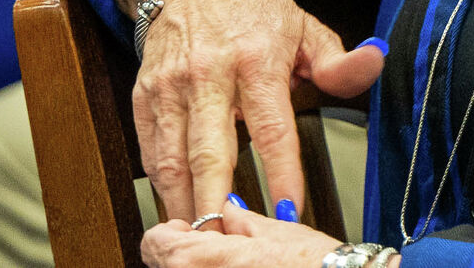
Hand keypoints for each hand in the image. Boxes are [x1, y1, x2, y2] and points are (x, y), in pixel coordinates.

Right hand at [116, 0, 385, 221]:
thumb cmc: (253, 11)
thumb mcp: (304, 29)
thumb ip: (338, 61)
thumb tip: (374, 63)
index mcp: (257, 59)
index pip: (273, 128)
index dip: (281, 173)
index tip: (288, 210)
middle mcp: (210, 73)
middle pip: (211, 151)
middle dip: (216, 201)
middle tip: (224, 239)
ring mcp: (172, 85)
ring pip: (173, 157)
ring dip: (184, 203)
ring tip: (197, 236)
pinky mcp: (144, 93)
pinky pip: (149, 148)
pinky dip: (159, 183)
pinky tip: (174, 207)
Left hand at [142, 204, 349, 267]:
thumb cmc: (315, 265)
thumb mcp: (276, 231)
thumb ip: (241, 220)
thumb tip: (228, 211)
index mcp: (212, 262)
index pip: (157, 247)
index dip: (165, 233)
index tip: (182, 228)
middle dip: (181, 252)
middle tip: (211, 243)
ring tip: (232, 261)